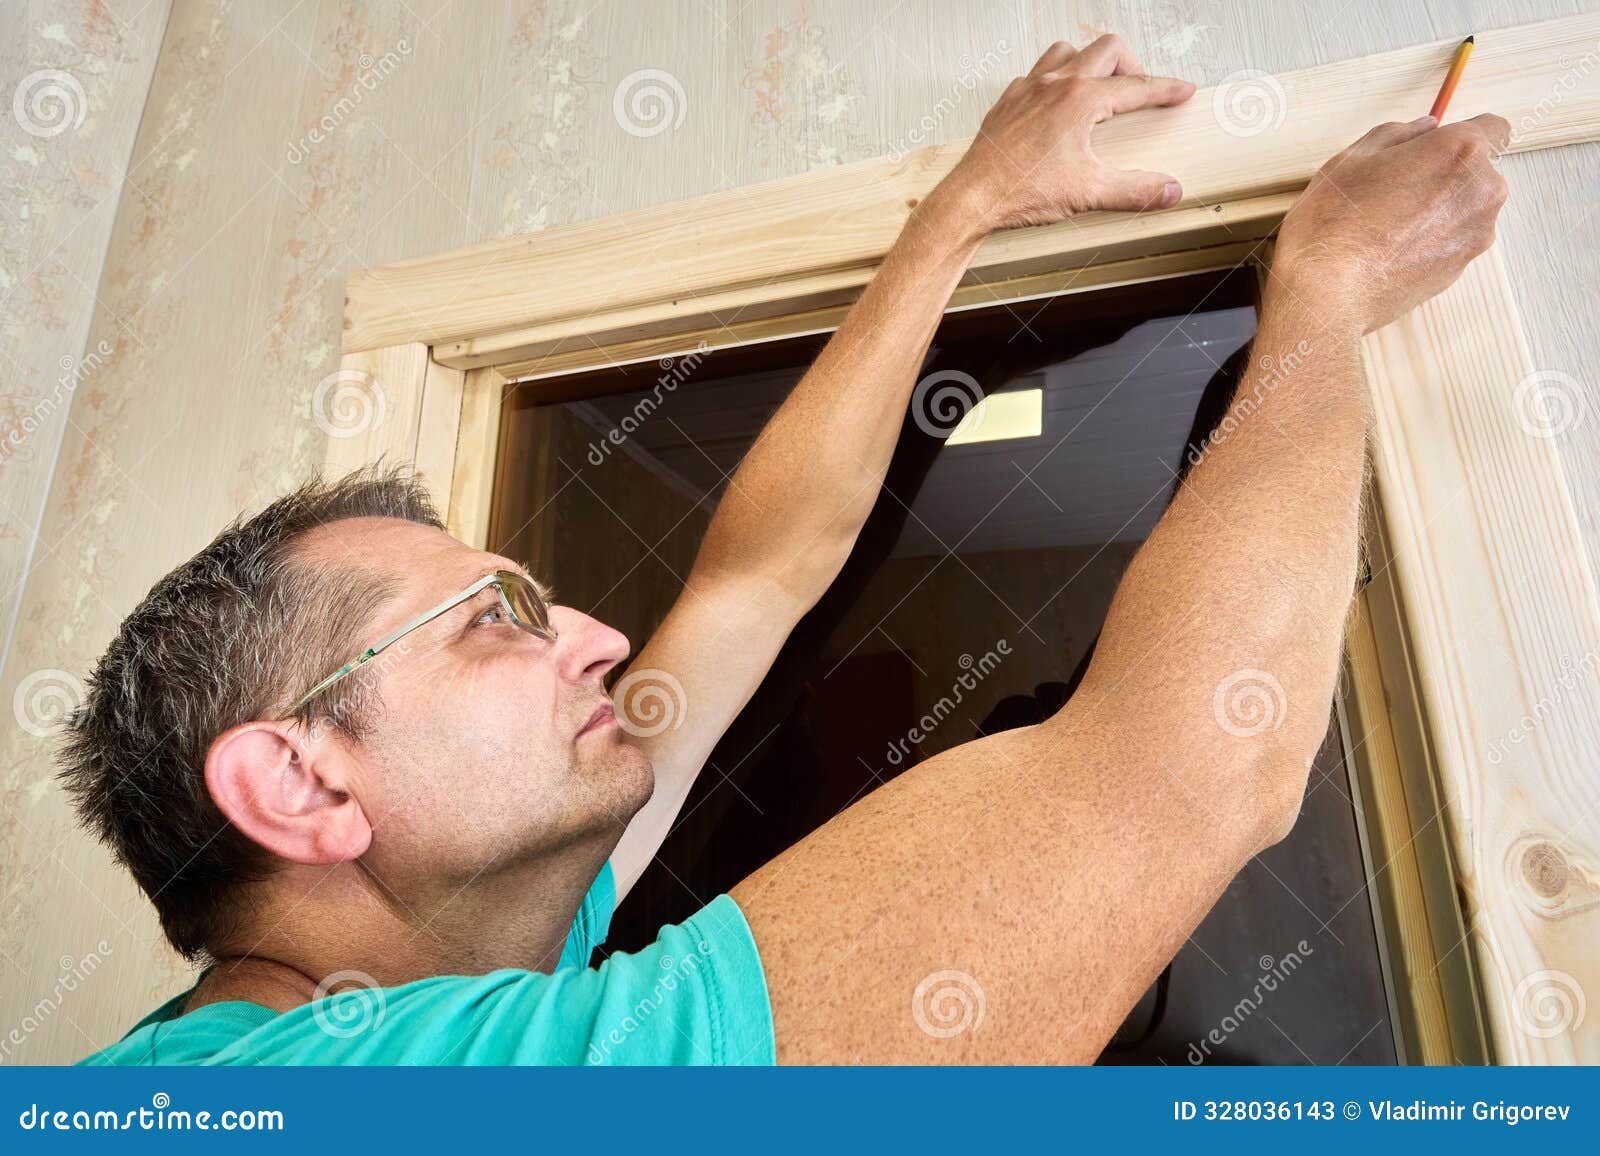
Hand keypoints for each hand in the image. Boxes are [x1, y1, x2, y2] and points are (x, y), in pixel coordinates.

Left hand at [937, 34, 1195, 230]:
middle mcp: (1054, 84)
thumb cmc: (1019, 190)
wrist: (972, 197)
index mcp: (1080, 99)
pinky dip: (1056, 80)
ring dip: (1091, 62)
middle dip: (1133, 66)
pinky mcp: (1008, 102)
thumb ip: (1135, 190)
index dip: (1166, 90)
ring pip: (1068, 51)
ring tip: (1101, 87)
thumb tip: (1167, 190)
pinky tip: (1057, 103)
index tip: (1181, 91)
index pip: (1137, 87)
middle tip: (1140, 90)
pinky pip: (1037, 73)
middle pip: (1107, 50)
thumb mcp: (1089, 192)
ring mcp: (1028, 89)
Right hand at [1271, 114, 1510, 333]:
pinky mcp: (1460, 267)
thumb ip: (1396, 134)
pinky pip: (1452, 240)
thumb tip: (1421, 129)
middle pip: (1477, 171)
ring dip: (1438, 209)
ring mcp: (1476, 234)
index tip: (1440, 144)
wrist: (1326, 294)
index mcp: (1461, 152)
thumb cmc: (1334, 227)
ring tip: (1389, 222)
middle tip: (1396, 187)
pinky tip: (1390, 247)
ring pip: (1464, 209)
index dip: (1462, 133)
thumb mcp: (1353, 159)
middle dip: (1444, 174)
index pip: (1494, 127)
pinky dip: (1430, 239)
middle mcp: (1481, 192)